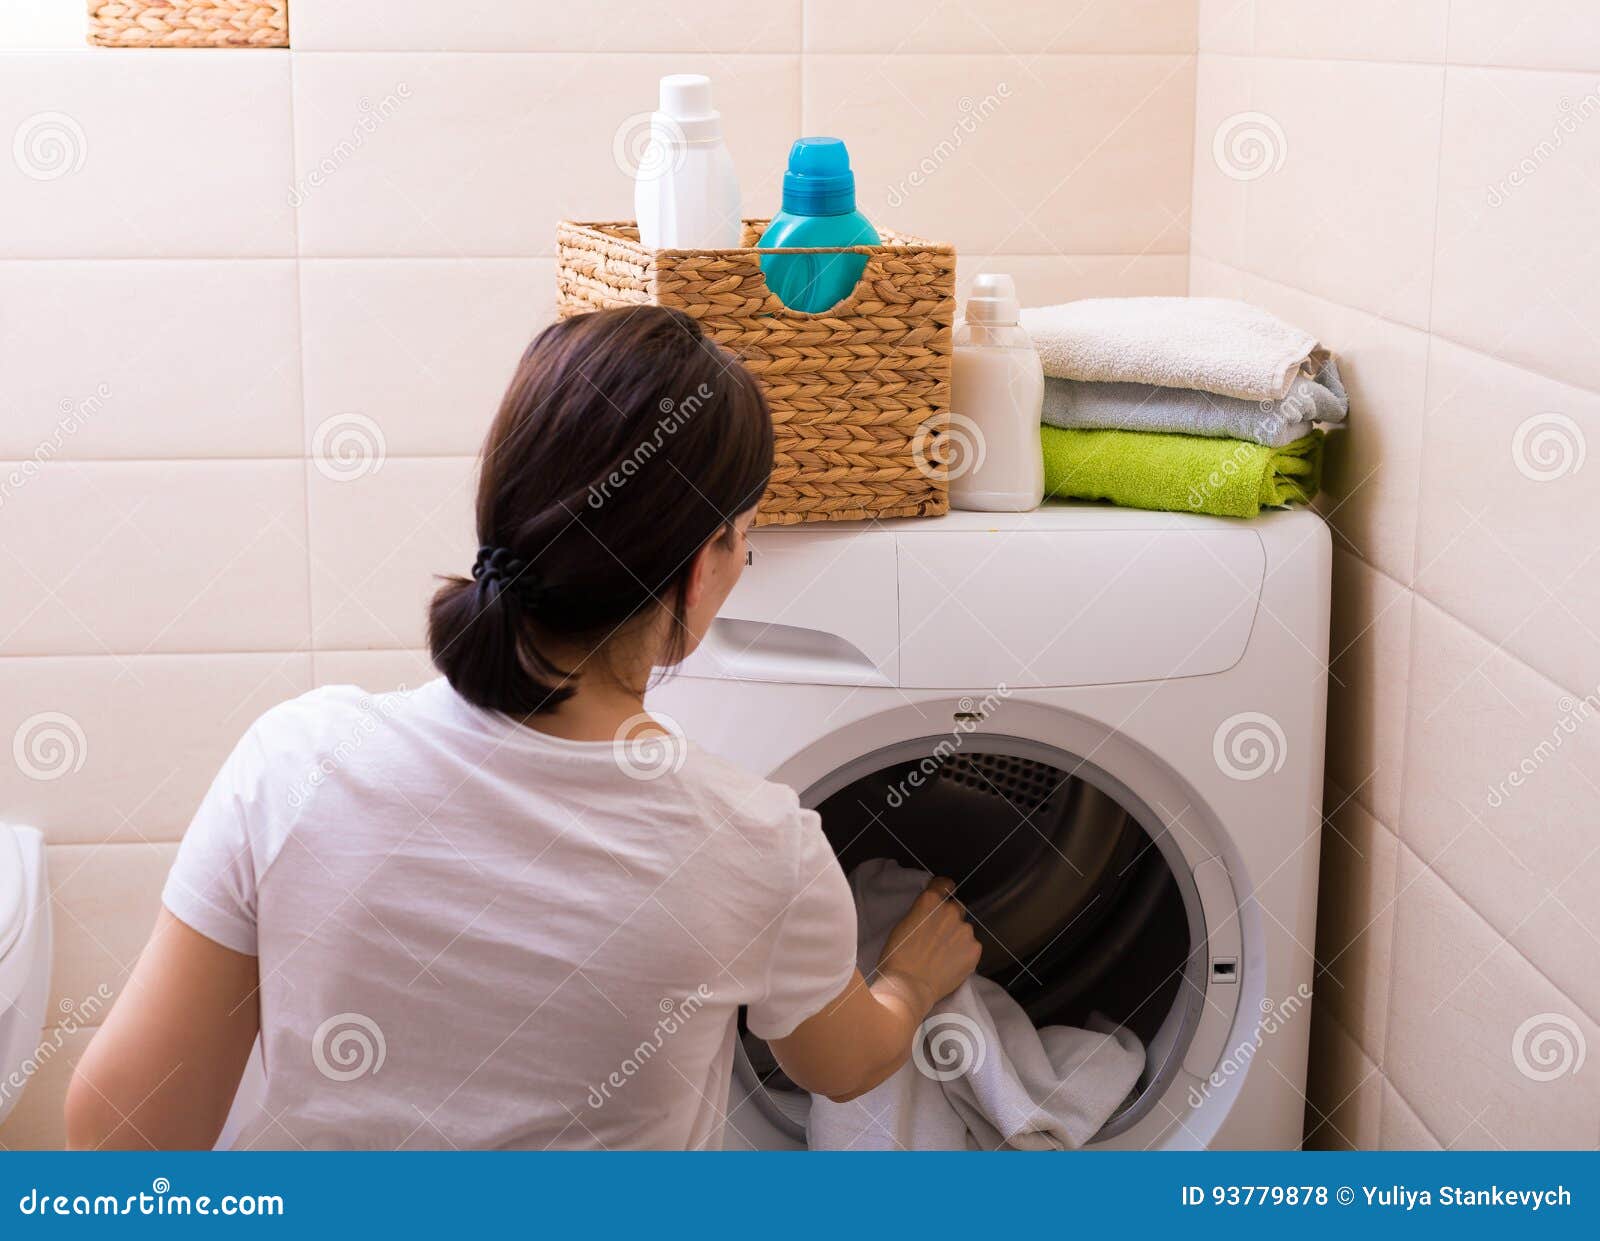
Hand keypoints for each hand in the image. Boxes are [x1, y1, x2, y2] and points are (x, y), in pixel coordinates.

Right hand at [875, 877, 981, 1014]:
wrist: (908, 987)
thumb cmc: (897, 957)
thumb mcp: (904, 924)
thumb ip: (922, 913)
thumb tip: (931, 913)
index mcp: (930, 901)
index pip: (945, 884)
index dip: (943, 892)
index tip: (942, 900)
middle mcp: (951, 911)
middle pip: (956, 908)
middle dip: (949, 919)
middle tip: (938, 937)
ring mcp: (965, 930)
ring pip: (964, 929)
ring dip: (957, 937)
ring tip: (943, 955)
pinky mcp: (975, 949)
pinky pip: (971, 946)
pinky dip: (964, 953)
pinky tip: (951, 964)